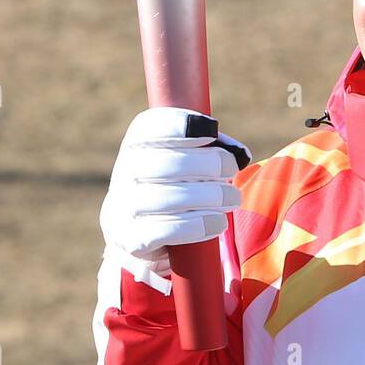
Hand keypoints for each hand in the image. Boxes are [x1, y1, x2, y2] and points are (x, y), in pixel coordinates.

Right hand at [99, 107, 251, 263]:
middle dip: (209, 164)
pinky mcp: (132, 238)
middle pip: (170, 164)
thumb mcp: (188, 157)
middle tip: (231, 170)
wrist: (142, 231)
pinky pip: (169, 230)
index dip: (182, 126)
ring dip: (211, 196)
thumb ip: (211, 147)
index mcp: (136, 143)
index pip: (152, 127)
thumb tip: (239, 155)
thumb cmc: (175, 183)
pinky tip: (217, 222)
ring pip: (172, 198)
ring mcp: (124, 207)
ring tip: (232, 198)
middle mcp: (125, 172)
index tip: (211, 131)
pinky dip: (199, 225)